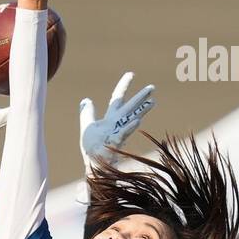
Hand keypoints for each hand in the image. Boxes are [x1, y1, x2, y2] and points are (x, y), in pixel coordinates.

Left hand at [76, 72, 155, 201]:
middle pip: (130, 107)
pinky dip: (130, 127)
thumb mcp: (87, 126)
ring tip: (152, 102)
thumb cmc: (92, 148)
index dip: (124, 85)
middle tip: (152, 87)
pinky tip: (137, 121)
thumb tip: (86, 100)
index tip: (131, 74)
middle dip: (140, 97)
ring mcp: (117, 132)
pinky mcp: (115, 143)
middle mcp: (117, 123)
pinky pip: (123, 134)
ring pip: (131, 118)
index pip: (118, 98)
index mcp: (111, 118)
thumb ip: (87, 113)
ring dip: (141, 110)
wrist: (93, 164)